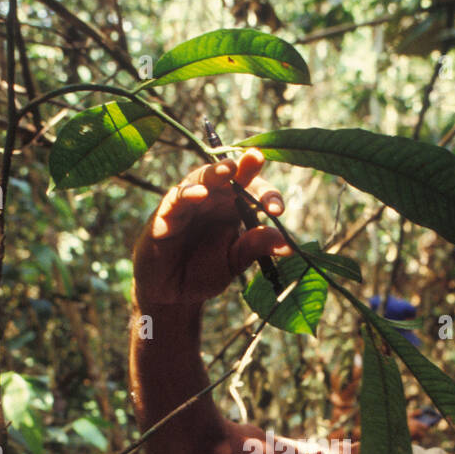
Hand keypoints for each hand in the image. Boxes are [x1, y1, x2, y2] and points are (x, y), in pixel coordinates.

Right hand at [132, 149, 291, 310]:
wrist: (171, 295)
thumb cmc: (202, 273)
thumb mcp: (234, 261)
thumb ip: (255, 248)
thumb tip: (290, 245)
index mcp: (231, 207)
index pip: (253, 191)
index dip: (267, 195)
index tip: (278, 209)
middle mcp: (210, 199)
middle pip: (228, 176)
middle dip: (243, 168)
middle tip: (257, 158)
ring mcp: (186, 204)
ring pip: (200, 178)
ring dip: (214, 172)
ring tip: (229, 169)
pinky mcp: (164, 215)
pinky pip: (175, 200)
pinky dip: (187, 194)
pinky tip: (200, 193)